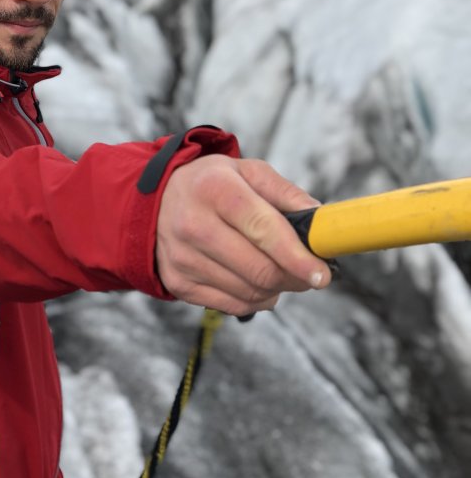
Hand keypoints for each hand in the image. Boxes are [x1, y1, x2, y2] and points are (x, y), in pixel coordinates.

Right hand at [155, 156, 331, 315]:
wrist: (155, 202)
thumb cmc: (211, 185)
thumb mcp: (246, 171)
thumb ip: (286, 193)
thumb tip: (319, 222)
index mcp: (215, 189)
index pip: (264, 229)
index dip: (298, 256)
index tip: (322, 273)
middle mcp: (193, 224)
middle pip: (260, 269)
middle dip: (294, 277)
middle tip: (309, 273)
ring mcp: (183, 257)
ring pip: (250, 293)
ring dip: (276, 289)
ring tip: (280, 272)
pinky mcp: (178, 283)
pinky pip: (232, 306)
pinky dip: (255, 300)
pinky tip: (256, 283)